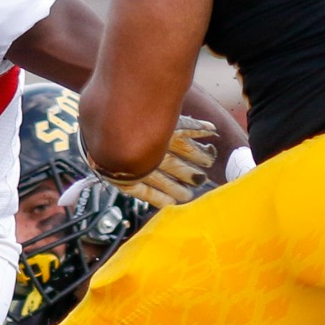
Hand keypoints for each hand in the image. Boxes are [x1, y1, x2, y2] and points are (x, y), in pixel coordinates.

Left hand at [100, 115, 216, 208]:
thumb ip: (192, 128)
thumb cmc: (141, 121)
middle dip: (186, 173)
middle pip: (172, 164)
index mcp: (158, 131)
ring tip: (189, 195)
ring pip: (160, 179)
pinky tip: (170, 204)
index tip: (209, 160)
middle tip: (201, 179)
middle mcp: (148, 148)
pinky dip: (157, 198)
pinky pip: (143, 192)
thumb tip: (212, 130)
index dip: (195, 154)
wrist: (112, 130)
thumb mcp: (172, 124)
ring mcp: (137, 165)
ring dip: (174, 188)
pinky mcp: (125, 181)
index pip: (180, 145)